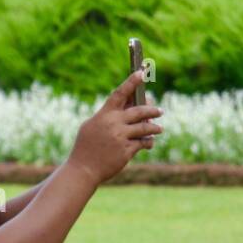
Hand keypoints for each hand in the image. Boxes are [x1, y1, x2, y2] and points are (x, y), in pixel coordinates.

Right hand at [67, 71, 162, 185]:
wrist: (83, 170)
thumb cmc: (85, 147)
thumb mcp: (92, 126)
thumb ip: (107, 116)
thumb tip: (125, 109)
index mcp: (104, 115)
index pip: (120, 93)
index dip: (131, 82)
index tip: (141, 73)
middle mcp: (114, 123)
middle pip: (139, 111)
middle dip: (152, 110)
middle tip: (159, 111)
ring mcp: (121, 137)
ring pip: (145, 127)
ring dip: (154, 127)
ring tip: (159, 129)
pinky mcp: (126, 151)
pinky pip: (142, 143)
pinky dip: (148, 142)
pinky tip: (149, 142)